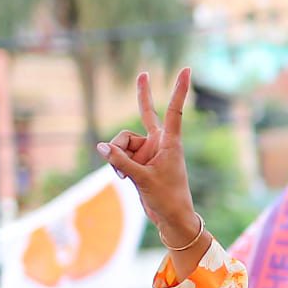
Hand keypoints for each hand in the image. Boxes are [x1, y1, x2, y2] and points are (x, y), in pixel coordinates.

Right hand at [99, 69, 201, 245]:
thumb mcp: (142, 179)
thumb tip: (101, 146)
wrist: (170, 218)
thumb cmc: (166, 198)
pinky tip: (122, 177)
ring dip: (117, 155)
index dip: (178, 90)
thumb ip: (120, 161)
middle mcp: (159, 143)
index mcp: (170, 143)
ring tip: (124, 174)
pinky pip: (119, 155)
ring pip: (122, 141)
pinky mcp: (138, 161)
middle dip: (142, 96)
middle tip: (143, 73)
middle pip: (146, 114)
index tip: (186, 70)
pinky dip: (117, 164)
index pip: (173, 111)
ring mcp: (147, 151)